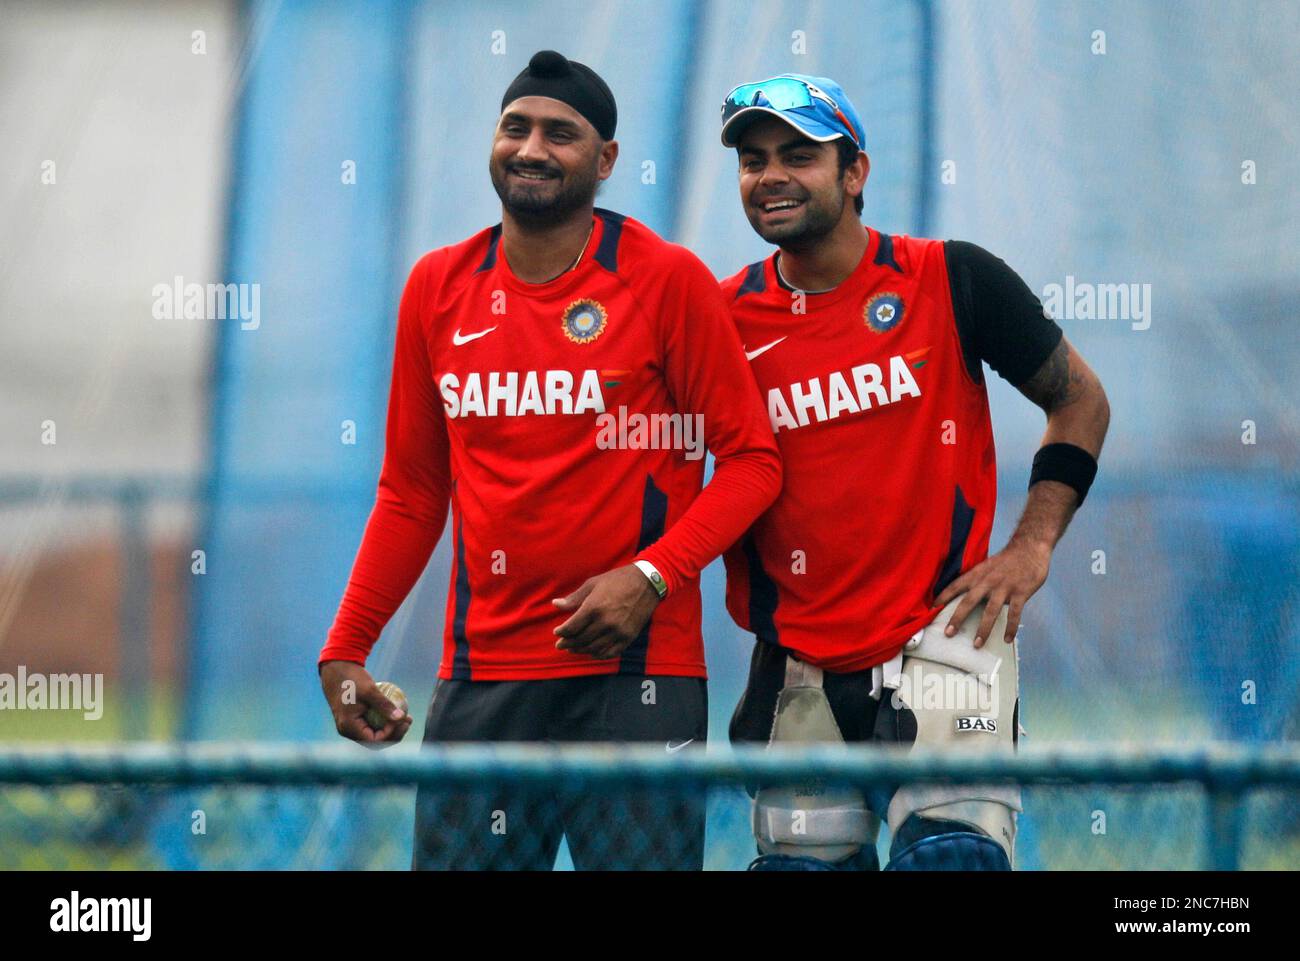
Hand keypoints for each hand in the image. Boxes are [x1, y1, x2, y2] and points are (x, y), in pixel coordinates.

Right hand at [319, 660, 412, 747]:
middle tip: (409, 721)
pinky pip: (372, 725)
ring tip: (407, 718)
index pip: (373, 740)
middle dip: (394, 734)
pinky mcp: (356, 720)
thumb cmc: (351, 678)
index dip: (390, 733)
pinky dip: (385, 721)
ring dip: (391, 729)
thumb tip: (401, 718)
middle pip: (375, 742)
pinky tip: (399, 713)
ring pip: (374, 735)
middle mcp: (348, 731)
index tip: (402, 720)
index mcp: (349, 727)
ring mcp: (351, 726)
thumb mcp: (370, 690)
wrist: (336, 669)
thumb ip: (384, 705)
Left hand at [553, 564, 661, 659]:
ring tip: (573, 648)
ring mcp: (617, 631)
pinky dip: (599, 654)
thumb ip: (574, 598)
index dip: (561, 632)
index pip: (571, 627)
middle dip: (568, 643)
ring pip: (593, 648)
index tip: (557, 632)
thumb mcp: (593, 584)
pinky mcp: (628, 637)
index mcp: (594, 607)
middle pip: (580, 639)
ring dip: (581, 650)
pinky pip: (610, 652)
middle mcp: (605, 622)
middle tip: (561, 644)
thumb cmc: (617, 580)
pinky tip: (592, 652)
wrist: (646, 583)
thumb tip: (555, 604)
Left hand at [935, 539, 1050, 647]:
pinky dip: (1010, 628)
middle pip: (969, 601)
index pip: (955, 586)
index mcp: (977, 574)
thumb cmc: (1006, 560)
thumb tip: (965, 596)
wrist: (1030, 548)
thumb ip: (977, 580)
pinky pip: (1014, 614)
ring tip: (977, 644)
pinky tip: (1006, 639)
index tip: (931, 609)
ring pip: (990, 611)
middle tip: (948, 633)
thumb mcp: (987, 566)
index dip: (943, 597)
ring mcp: (1004, 587)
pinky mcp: (1020, 593)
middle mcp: (988, 581)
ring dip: (983, 629)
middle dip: (957, 618)